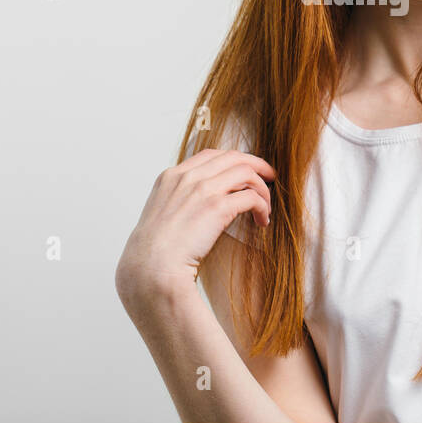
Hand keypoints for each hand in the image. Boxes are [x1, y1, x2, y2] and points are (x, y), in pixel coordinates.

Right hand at [114, 149, 274, 309]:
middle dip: (257, 165)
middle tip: (269, 177)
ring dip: (262, 188)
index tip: (246, 170)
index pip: (211, 154)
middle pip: (233, 157)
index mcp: (173, 176)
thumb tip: (200, 203)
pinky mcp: (217, 207)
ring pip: (246, 173)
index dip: (234, 160)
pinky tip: (262, 220)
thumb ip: (179, 199)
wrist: (152, 268)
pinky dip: (262, 206)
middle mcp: (188, 177)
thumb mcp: (161, 213)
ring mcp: (202, 189)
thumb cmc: (155, 251)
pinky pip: (251, 197)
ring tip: (266, 206)